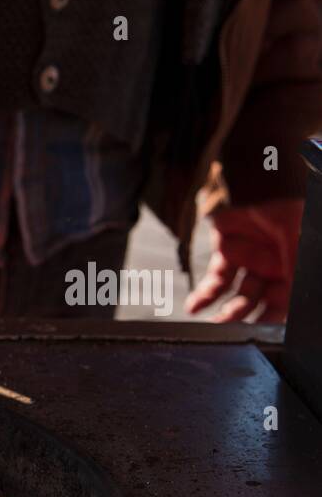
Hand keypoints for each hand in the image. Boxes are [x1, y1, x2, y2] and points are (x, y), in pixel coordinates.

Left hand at [185, 199, 302, 322]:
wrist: (262, 165)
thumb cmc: (290, 196)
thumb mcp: (300, 235)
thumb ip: (296, 266)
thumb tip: (291, 299)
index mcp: (300, 261)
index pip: (288, 299)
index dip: (276, 317)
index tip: (263, 331)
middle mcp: (278, 262)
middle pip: (262, 300)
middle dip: (246, 317)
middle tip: (230, 330)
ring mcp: (252, 255)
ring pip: (238, 293)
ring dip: (226, 311)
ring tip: (214, 323)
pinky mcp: (227, 246)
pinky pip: (217, 277)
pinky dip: (206, 294)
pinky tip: (196, 307)